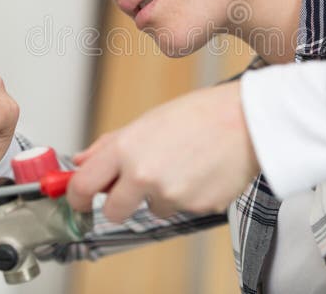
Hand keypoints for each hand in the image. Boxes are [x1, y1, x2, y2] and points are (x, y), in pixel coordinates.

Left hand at [66, 81, 258, 222]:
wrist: (248, 120)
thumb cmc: (202, 113)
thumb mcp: (149, 120)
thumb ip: (112, 143)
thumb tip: (83, 158)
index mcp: (128, 147)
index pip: (84, 184)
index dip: (77, 196)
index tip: (79, 199)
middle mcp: (144, 174)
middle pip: (113, 211)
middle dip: (119, 204)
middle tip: (134, 189)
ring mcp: (170, 194)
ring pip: (153, 208)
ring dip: (162, 195)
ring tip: (185, 165)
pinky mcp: (195, 207)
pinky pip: (181, 209)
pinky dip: (188, 196)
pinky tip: (202, 172)